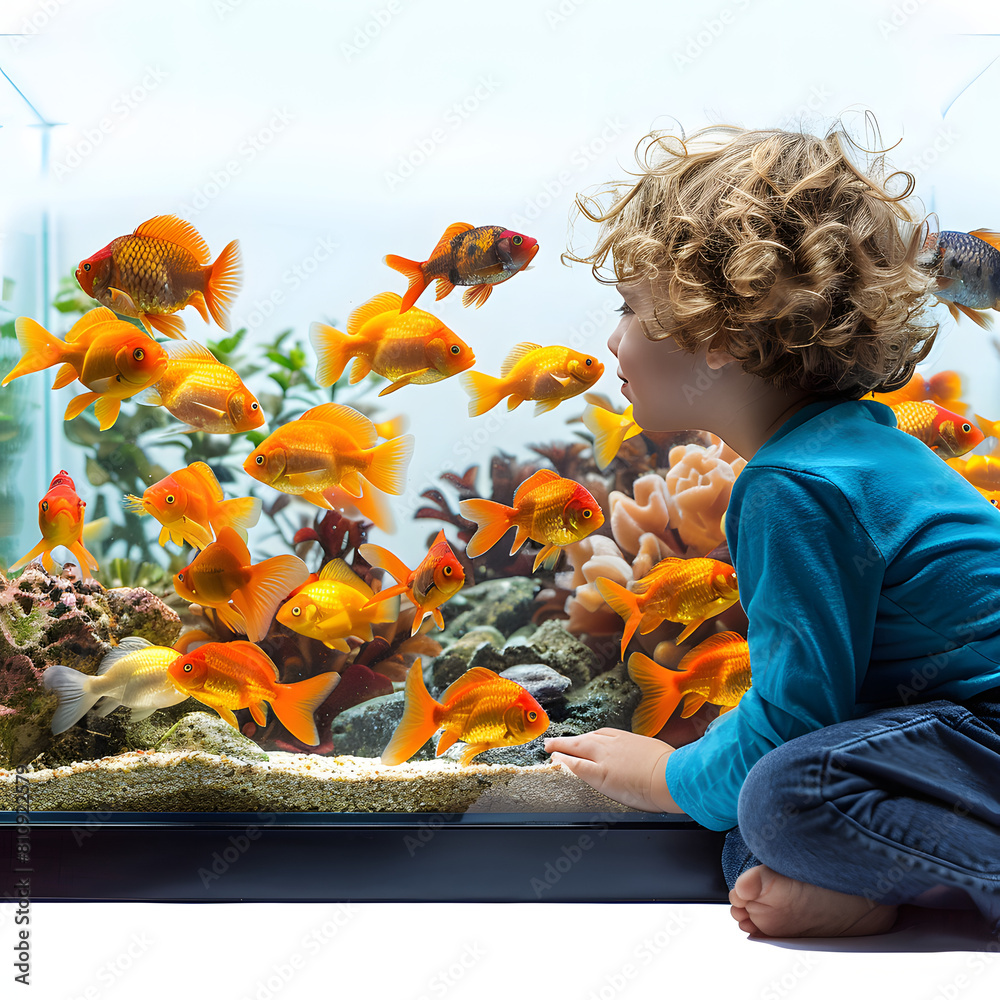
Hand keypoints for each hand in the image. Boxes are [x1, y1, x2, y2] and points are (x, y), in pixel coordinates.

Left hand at [544, 728, 682, 813]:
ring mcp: (605, 758)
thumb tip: (649, 762)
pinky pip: (577, 766)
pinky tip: (556, 759)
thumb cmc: (672, 768)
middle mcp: (614, 745)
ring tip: (550, 748)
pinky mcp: (600, 774)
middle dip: (570, 740)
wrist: (672, 775)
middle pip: (586, 739)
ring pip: (577, 748)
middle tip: (556, 741)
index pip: (603, 735)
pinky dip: (564, 761)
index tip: (583, 740)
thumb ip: (646, 756)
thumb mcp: (658, 753)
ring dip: (561, 747)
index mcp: (629, 739)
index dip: (590, 738)